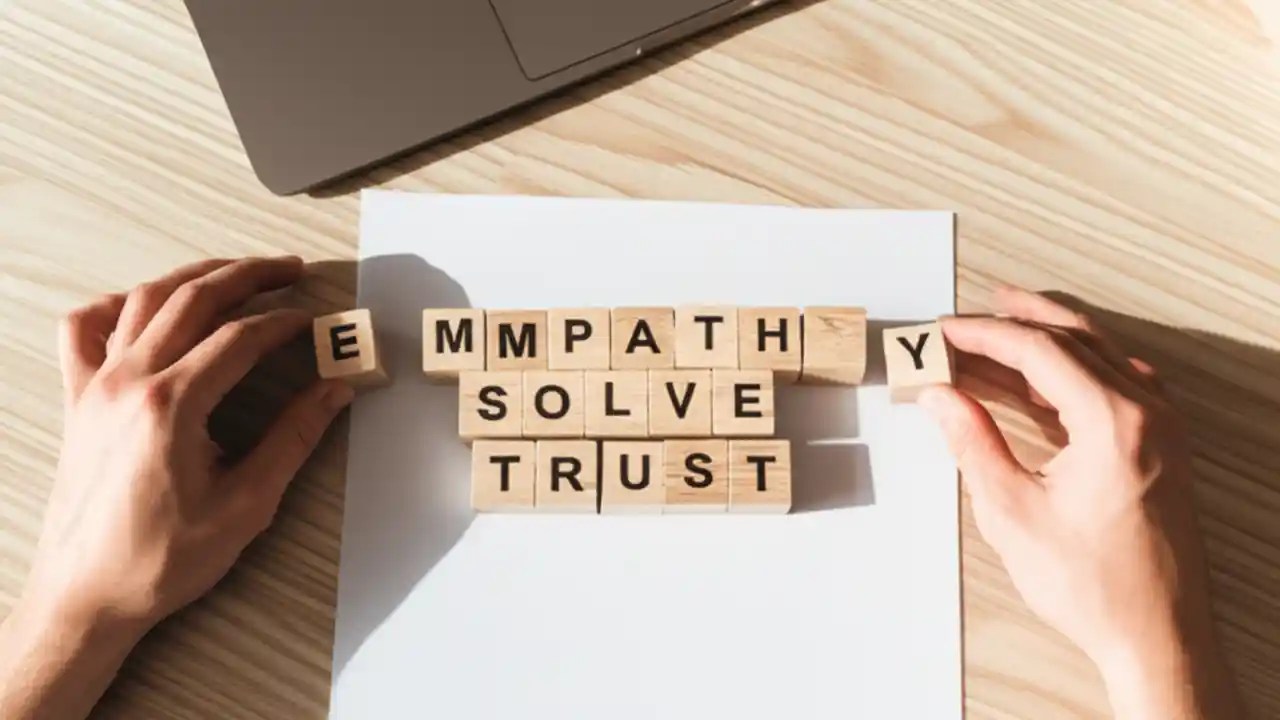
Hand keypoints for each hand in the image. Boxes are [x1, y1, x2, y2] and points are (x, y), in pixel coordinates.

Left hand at [1, 257, 352, 719]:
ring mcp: (95, 386)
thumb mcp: (246, 504)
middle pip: (193, 298)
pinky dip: (116, 304)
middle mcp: (128, 383)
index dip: (284, 323)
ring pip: (143, 299)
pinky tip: (143, 303)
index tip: (312, 322)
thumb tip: (332, 394)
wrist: (86, 595)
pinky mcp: (77, 400)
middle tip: (288, 269)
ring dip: (194, 276)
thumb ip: (293, 439)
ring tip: (233, 271)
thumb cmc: (157, 561)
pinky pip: (84, 329)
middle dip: (248, 275)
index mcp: (171, 406)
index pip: (240, 338)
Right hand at [919, 288, 1241, 718]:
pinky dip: (1070, 370)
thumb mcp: (1012, 512)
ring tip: (990, 338)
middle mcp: (1147, 412)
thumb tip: (940, 398)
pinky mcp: (1161, 443)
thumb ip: (972, 443)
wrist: (1158, 636)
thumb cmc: (1097, 587)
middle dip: (1012, 324)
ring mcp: (1161, 425)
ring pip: (1096, 354)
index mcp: (1114, 422)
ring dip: (1041, 341)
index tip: (944, 332)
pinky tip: (1037, 380)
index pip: (1038, 350)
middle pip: (1071, 338)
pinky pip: (1114, 381)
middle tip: (964, 323)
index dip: (983, 335)